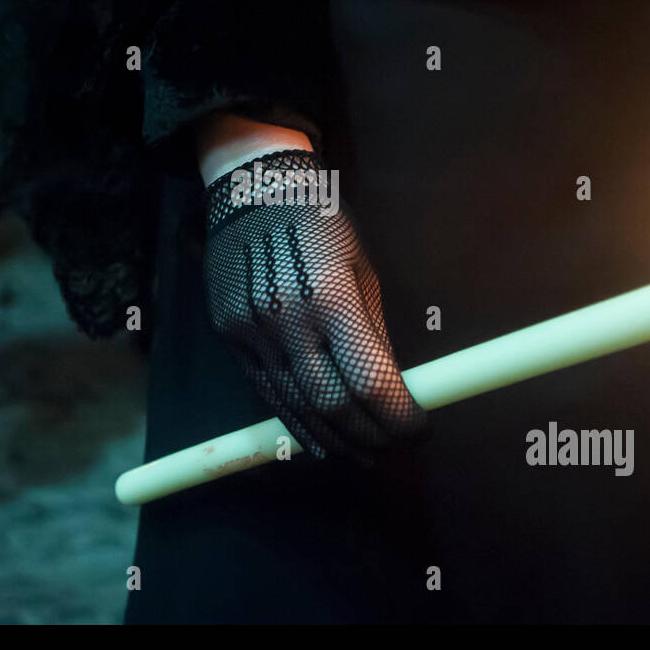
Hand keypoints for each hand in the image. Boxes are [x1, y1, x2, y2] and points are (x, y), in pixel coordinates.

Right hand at [202, 149, 425, 460]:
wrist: (252, 194)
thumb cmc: (321, 224)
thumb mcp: (362, 270)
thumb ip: (373, 334)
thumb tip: (395, 391)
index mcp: (331, 296)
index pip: (369, 379)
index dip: (399, 416)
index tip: (420, 428)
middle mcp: (287, 319)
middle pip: (331, 405)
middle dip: (370, 437)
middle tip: (395, 448)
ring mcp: (252, 331)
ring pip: (295, 409)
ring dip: (334, 441)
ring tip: (363, 455)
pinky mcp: (230, 338)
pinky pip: (266, 393)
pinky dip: (297, 423)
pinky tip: (320, 438)